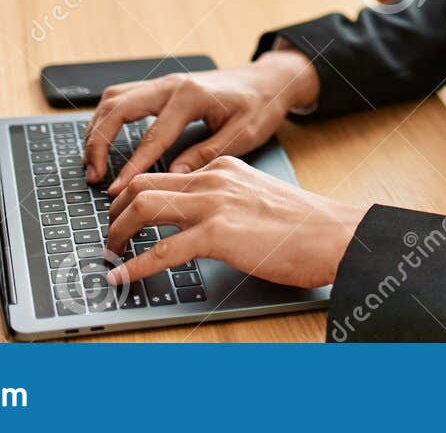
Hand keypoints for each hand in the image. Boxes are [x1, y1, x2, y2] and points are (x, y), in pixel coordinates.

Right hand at [83, 50, 320, 191]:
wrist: (271, 79)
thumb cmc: (262, 106)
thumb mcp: (243, 135)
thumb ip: (206, 154)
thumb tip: (172, 175)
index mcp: (192, 97)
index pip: (151, 137)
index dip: (131, 167)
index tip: (116, 191)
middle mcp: (173, 84)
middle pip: (118, 108)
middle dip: (98, 142)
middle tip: (93, 176)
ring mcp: (165, 82)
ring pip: (114, 98)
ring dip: (96, 128)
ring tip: (92, 163)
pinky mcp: (164, 86)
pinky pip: (123, 96)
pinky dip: (106, 117)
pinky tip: (102, 140)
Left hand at [105, 156, 367, 289]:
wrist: (335, 233)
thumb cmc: (305, 225)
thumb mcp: (257, 198)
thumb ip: (226, 202)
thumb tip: (196, 227)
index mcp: (223, 168)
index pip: (162, 174)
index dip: (132, 195)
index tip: (122, 214)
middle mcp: (214, 179)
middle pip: (142, 184)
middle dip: (116, 211)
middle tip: (110, 235)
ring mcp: (215, 204)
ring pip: (143, 207)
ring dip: (118, 232)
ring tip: (111, 253)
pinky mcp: (219, 234)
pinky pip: (162, 250)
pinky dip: (135, 266)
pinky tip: (122, 277)